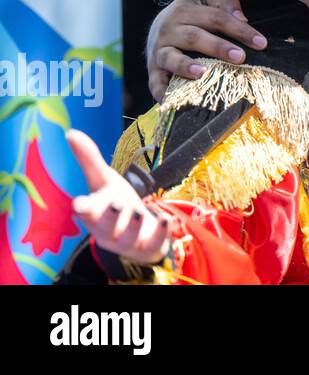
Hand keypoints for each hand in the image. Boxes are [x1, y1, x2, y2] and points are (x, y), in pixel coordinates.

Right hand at [67, 130, 169, 265]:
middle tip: (117, 204)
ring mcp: (128, 240)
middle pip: (106, 226)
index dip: (83, 209)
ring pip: (129, 236)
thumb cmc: (113, 204)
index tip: (78, 204)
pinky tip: (167, 218)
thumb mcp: (103, 181)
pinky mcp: (148, 245)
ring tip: (140, 212)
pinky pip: (154, 241)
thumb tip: (70, 132)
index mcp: (95, 213)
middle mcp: (108, 230)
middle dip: (110, 217)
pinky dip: (161, 231)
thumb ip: (88, 159)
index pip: (86, 212)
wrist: (135, 237)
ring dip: (135, 224)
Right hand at [146, 0, 265, 102]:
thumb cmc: (191, 13)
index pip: (216, 18)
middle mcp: (169, 29)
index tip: (261, 43)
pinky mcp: (152, 69)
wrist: (157, 23)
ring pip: (171, 58)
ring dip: (185, 66)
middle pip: (195, 37)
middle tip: (240, 57)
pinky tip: (172, 101)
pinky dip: (161, 93)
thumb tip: (243, 18)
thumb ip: (225, 3)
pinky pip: (154, 82)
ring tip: (203, 73)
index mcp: (185, 10)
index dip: (240, 30)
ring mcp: (158, 50)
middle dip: (218, 47)